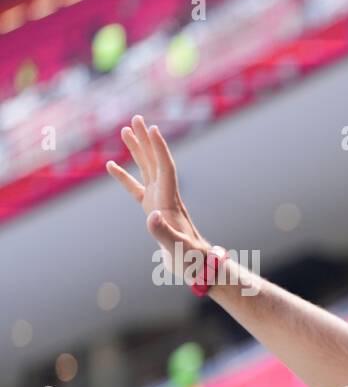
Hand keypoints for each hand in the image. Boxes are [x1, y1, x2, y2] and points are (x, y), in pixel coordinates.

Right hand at [106, 115, 209, 272]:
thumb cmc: (190, 259)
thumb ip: (163, 233)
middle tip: (136, 118)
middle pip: (155, 162)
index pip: (166, 169)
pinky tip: (110, 165)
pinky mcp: (152, 212)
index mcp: (170, 201)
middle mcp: (166, 197)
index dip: (159, 149)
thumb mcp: (177, 248)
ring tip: (125, 131)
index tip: (152, 129)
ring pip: (146, 170)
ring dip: (137, 151)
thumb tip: (150, 217)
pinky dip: (123, 177)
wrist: (197, 267)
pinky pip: (135, 189)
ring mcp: (159, 202)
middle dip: (146, 140)